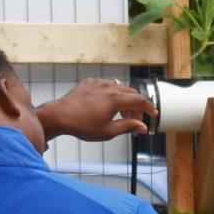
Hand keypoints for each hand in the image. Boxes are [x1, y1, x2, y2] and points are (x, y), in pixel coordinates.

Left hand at [36, 78, 154, 141]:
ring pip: (119, 87)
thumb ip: (127, 126)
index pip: (140, 100)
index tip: (154, 114)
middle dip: (136, 106)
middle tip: (135, 119)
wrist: (59, 115)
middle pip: (131, 93)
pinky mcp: (89, 83)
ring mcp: (98, 83)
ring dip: (124, 99)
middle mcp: (109, 87)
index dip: (149, 108)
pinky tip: (106, 103)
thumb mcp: (108, 131)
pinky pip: (106, 85)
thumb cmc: (82, 125)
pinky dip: (111, 93)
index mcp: (116, 99)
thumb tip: (143, 127)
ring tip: (121, 113)